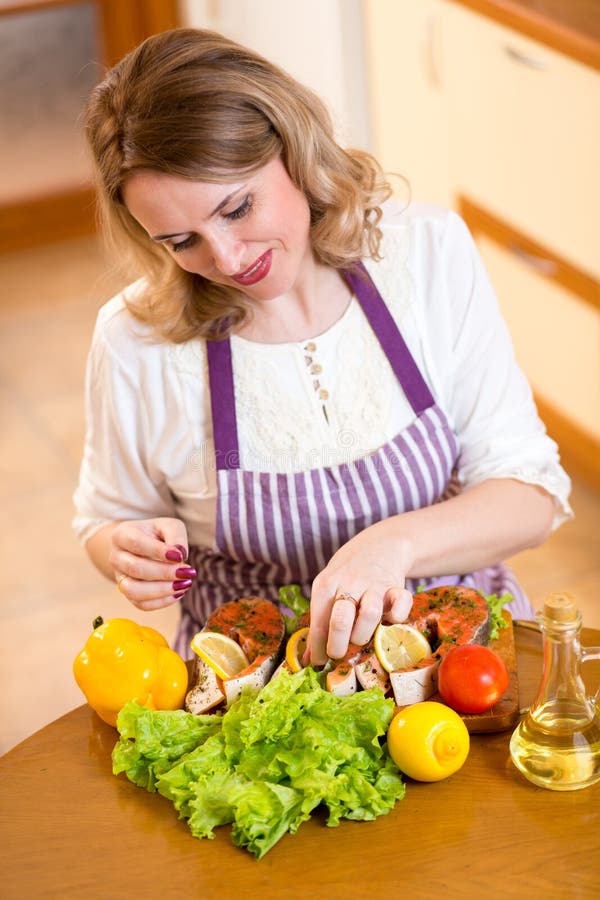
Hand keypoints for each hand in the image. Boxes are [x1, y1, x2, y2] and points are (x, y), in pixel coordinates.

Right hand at [109, 517, 196, 610]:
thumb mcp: (168, 526)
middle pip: (135, 568)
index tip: (180, 556)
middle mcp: (116, 557)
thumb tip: (181, 554)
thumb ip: (176, 536)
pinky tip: (178, 592)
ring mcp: (119, 578)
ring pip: (134, 591)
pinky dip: (162, 601)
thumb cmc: (157, 535)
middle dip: (164, 573)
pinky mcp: (128, 594)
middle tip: (188, 572)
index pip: (136, 543)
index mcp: (122, 535)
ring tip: (184, 584)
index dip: (158, 551)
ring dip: (162, 590)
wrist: (143, 547)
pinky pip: (141, 604)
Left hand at [308, 519, 413, 664]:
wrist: (378, 546)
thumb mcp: (327, 590)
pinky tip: (389, 621)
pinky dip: (397, 616)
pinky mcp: (396, 586)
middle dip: (337, 646)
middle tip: (339, 654)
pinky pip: (401, 603)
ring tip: (360, 637)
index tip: (319, 662)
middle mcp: (348, 583)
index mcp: (325, 585)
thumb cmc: (347, 577)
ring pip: (369, 615)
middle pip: (340, 621)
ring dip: (363, 633)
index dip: (318, 649)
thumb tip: (308, 661)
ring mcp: (374, 584)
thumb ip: (319, 623)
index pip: (317, 624)